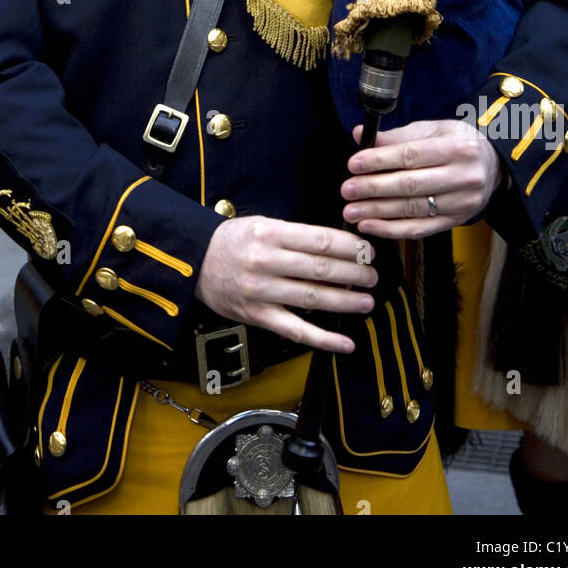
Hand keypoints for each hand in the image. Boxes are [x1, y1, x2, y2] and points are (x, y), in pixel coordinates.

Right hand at [196, 216, 377, 354]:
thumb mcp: (262, 224)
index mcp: (270, 233)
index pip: (320, 240)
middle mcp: (266, 261)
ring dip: (345, 302)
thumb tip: (337, 246)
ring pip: (313, 298)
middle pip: (320, 268)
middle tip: (373, 276)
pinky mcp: (258, 316)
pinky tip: (345, 343)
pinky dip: (323, 339)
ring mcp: (262, 291)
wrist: (194, 260)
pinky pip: (296, 330)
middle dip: (354, 273)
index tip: (367, 251)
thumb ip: (296, 235)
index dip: (349, 247)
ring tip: (366, 302)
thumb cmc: (233, 241)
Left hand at [341, 119, 501, 238]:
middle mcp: (463, 176)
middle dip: (374, 189)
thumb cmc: (457, 142)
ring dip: (378, 212)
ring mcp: (462, 202)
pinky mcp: (457, 221)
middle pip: (411, 185)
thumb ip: (397, 135)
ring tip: (352, 211)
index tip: (353, 165)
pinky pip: (420, 229)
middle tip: (347, 190)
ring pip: (413, 210)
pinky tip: (370, 226)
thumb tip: (360, 135)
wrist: (493, 165)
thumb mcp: (432, 129)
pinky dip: (392, 229)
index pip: (411, 156)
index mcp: (457, 147)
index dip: (379, 161)